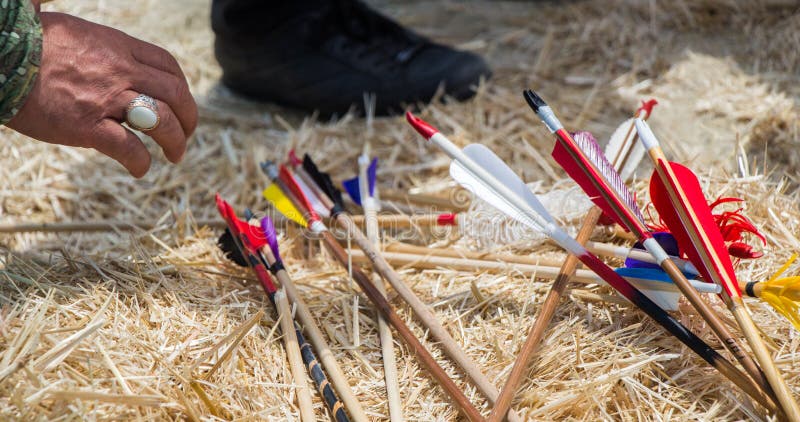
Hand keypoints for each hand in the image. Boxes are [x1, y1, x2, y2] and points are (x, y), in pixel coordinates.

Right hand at [7, 12, 197, 176]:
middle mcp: (120, 72)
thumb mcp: (78, 33)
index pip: (168, 66)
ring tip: (174, 155)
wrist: (1, 56)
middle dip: (189, 117)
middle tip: (186, 134)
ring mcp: (106, 100)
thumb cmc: (32, 44)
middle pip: (175, 95)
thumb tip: (112, 56)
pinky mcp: (87, 127)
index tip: (181, 102)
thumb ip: (103, 48)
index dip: (182, 87)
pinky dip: (140, 162)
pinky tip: (140, 169)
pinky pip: (128, 148)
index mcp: (119, 48)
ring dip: (176, 141)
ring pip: (162, 122)